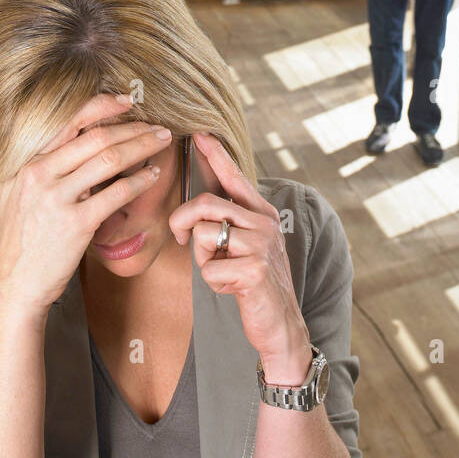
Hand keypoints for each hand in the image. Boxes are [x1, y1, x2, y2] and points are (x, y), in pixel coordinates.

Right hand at [0, 93, 174, 315]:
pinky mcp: (75, 223)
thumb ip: (45, 169)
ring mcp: (56, 198)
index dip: (102, 106)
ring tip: (161, 143)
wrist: (15, 285)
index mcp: (26, 164)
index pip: (69, 122)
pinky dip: (139, 181)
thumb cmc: (24, 242)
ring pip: (110, 159)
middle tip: (157, 126)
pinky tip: (153, 176)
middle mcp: (38, 174)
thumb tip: (80, 147)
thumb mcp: (20, 196)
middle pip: (96, 137)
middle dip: (133, 127)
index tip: (127, 101)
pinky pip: (116, 193)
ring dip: (142, 147)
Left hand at [168, 133, 309, 373]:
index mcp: (260, 213)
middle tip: (178, 238)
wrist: (281, 324)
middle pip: (205, 204)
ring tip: (222, 271)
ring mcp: (261, 246)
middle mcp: (264, 223)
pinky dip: (212, 283)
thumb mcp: (245, 246)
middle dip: (180, 221)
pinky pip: (209, 268)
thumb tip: (195, 209)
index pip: (233, 176)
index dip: (215, 154)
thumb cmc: (255, 283)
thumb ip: (227, 223)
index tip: (199, 133)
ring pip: (203, 236)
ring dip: (203, 260)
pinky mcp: (254, 270)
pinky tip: (231, 289)